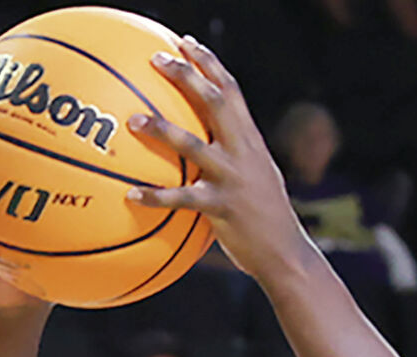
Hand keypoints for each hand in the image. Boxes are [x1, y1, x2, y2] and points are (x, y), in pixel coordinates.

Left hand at [125, 36, 314, 283]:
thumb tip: (202, 146)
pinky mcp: (222, 209)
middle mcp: (243, 152)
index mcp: (250, 141)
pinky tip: (131, 195)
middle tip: (156, 59)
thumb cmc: (264, 218)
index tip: (185, 42)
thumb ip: (233, 157)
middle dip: (186, 75)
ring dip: (162, 129)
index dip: (208, 63)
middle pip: (215, 100)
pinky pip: (182, 199)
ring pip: (194, 145)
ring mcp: (233, 179)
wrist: (286, 254)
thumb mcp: (255, 177)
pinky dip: (155, 196)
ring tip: (132, 119)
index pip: (230, 89)